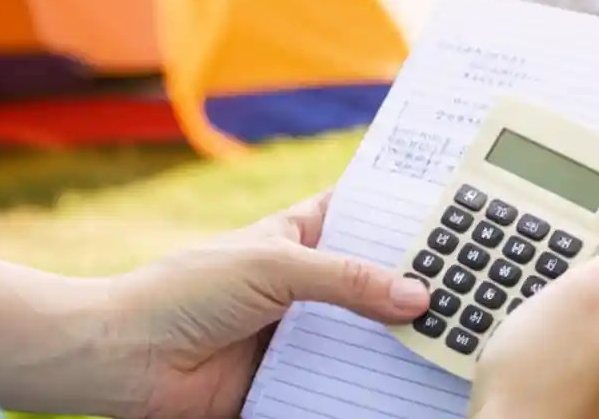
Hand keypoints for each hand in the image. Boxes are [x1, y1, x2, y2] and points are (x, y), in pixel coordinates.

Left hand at [109, 191, 429, 417]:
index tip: (456, 214)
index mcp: (297, 237)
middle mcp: (305, 284)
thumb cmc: (186, 292)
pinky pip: (341, 382)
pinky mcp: (292, 380)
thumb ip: (348, 281)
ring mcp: (300, 334)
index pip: (362, 215)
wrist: (126, 360)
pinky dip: (370, 385)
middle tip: (472, 285)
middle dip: (415, 286)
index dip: (402, 214)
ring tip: (454, 338)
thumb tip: (418, 296)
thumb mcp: (274, 266)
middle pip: (374, 281)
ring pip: (364, 336)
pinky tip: (410, 385)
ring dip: (398, 341)